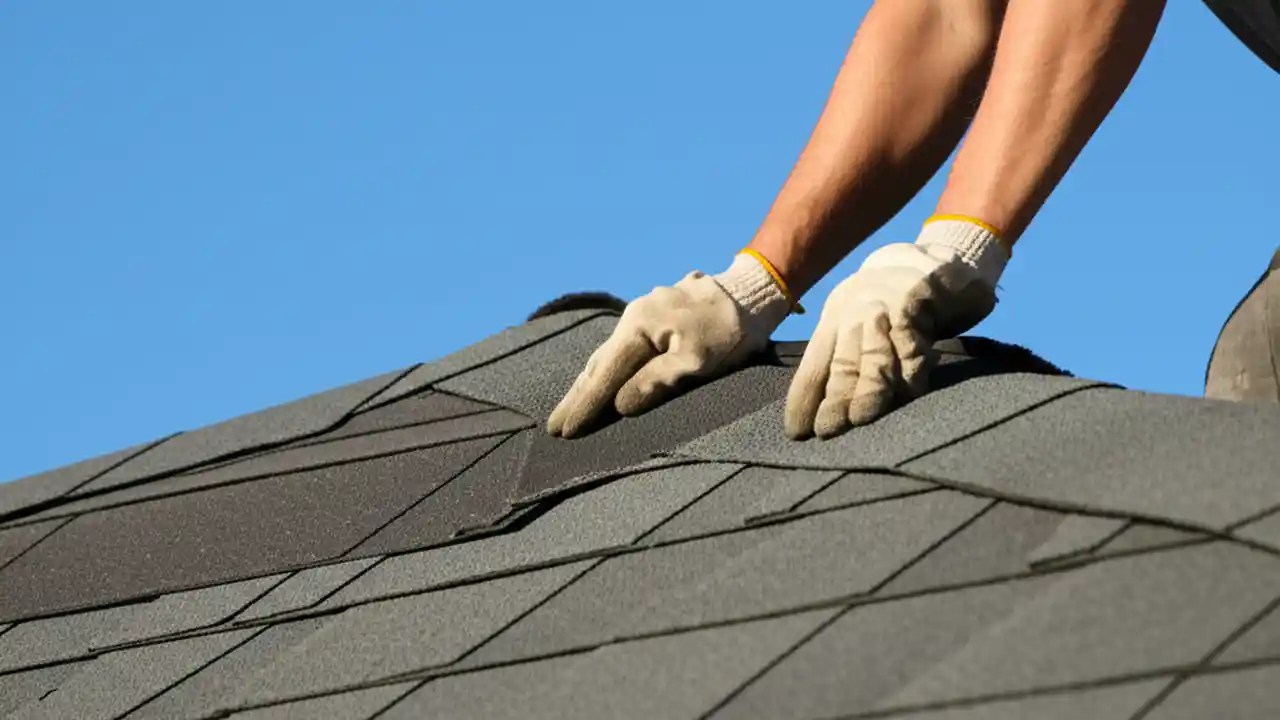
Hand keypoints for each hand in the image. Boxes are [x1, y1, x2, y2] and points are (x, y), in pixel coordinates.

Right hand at [548, 254, 791, 437]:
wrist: (754, 292)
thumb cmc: (730, 330)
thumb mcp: (697, 361)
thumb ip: (656, 382)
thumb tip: (620, 406)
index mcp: (639, 326)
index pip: (605, 374)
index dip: (584, 405)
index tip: (564, 432)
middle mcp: (634, 315)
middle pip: (599, 364)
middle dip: (577, 397)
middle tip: (554, 427)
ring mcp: (644, 313)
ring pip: (610, 355)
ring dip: (589, 383)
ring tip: (571, 408)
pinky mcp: (656, 318)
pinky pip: (624, 349)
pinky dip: (609, 369)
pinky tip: (602, 378)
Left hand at [785, 220, 1006, 438]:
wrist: (943, 251)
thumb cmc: (902, 301)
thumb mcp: (871, 323)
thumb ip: (856, 359)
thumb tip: (837, 411)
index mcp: (836, 319)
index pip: (815, 364)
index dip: (805, 398)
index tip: (797, 432)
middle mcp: (854, 311)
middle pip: (842, 363)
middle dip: (834, 399)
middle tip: (828, 431)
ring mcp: (884, 302)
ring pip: (874, 353)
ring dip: (868, 388)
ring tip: (861, 418)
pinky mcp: (916, 296)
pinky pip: (911, 337)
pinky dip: (911, 364)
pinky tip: (911, 390)